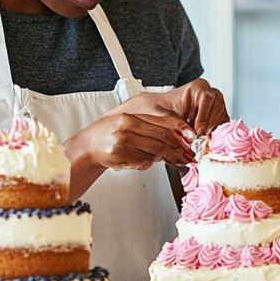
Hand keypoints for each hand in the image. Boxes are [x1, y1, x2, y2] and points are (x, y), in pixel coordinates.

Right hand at [67, 110, 194, 172]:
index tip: (192, 136)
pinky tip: (144, 162)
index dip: (180, 129)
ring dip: (164, 157)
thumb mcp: (129, 125)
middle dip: (177, 148)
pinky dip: (148, 163)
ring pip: (154, 151)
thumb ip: (149, 128)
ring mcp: (122, 142)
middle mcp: (126, 127)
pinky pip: (142, 161)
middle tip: (187, 155)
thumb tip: (175, 137)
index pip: (162, 122)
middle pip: (161, 137)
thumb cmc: (110, 136)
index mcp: (131, 117)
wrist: (87, 147)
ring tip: (168, 159)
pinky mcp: (119, 155)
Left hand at [121, 79, 228, 137]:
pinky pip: (224, 131)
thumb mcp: (159, 111)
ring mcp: (219, 108)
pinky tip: (204, 145)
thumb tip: (190, 133)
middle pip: (218, 111)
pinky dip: (215, 140)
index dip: (203, 116)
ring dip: (212, 135)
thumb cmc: (160, 110)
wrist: (161, 115)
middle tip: (198, 142)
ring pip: (223, 122)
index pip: (207, 98)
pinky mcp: (221, 121)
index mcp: (199, 86)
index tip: (197, 131)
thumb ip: (173, 119)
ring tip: (199, 144)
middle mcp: (213, 95)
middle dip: (208, 128)